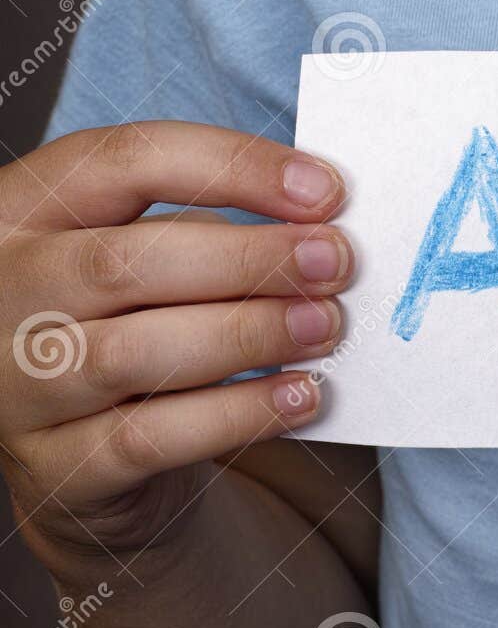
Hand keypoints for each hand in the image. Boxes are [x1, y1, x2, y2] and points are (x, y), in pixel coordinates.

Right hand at [0, 122, 351, 561]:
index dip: (233, 166)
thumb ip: (218, 228)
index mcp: (24, 209)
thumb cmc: (137, 322)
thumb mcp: (160, 258)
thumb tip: (320, 227)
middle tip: (334, 263)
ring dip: (248, 334)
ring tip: (326, 326)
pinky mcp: (55, 467)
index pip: (123, 161)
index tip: (326, 190)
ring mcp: (16, 384)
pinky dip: (239, 413)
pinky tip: (301, 394)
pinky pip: (151, 438)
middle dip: (249, 258)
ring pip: (133, 353)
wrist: (88, 454)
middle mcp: (3, 291)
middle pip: (124, 260)